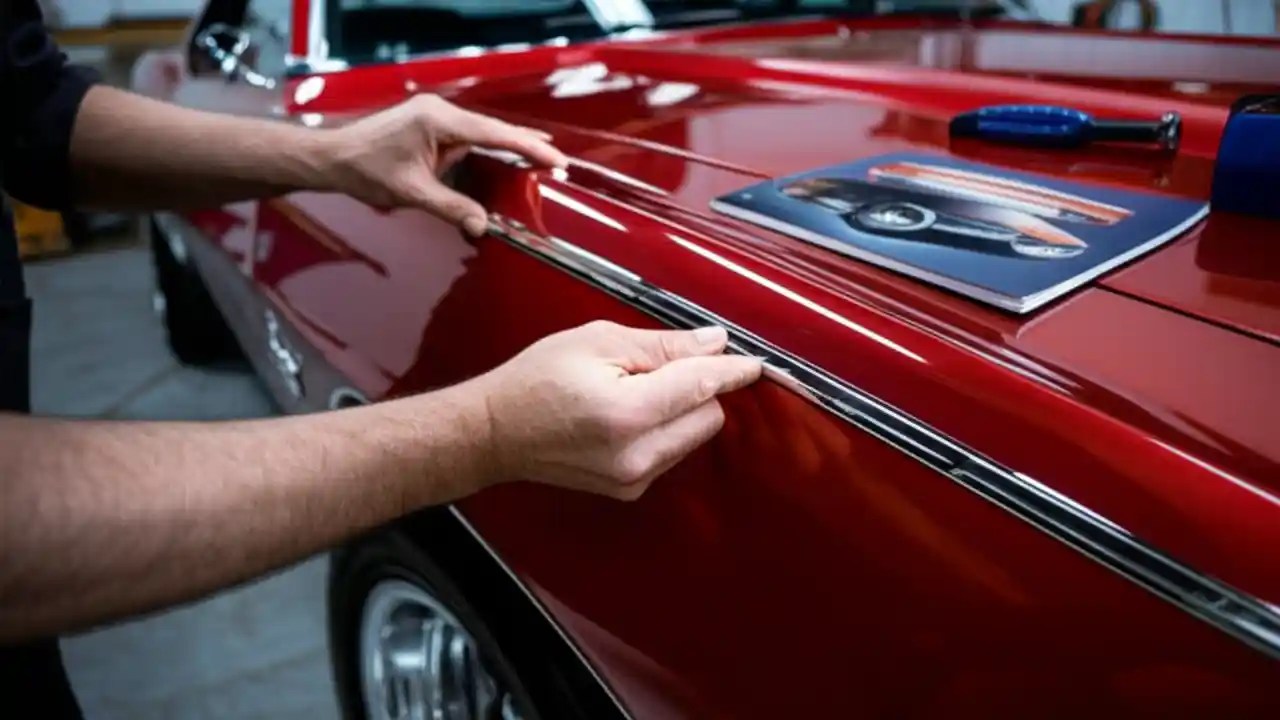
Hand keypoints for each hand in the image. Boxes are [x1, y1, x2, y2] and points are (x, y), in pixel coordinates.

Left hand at [319, 94, 566, 236]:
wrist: (333, 158)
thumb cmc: (364, 169)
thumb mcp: (411, 193)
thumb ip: (451, 208)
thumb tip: (481, 224)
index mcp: (438, 121)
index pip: (494, 134)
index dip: (528, 148)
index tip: (554, 159)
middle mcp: (440, 112)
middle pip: (494, 130)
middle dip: (526, 146)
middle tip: (557, 162)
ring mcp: (435, 116)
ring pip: (483, 132)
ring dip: (509, 147)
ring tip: (541, 159)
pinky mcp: (431, 125)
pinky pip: (469, 136)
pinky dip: (490, 148)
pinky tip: (506, 156)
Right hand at [478, 321, 763, 500]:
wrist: (494, 433)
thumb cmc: (536, 381)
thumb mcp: (599, 342)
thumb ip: (663, 345)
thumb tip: (713, 343)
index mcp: (628, 413)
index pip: (702, 387)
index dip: (732, 370)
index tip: (752, 362)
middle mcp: (637, 455)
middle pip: (708, 416)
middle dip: (696, 387)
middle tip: (655, 366)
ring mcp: (633, 479)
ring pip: (693, 436)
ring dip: (680, 410)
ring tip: (631, 392)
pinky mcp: (630, 490)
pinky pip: (671, 452)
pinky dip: (664, 430)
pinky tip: (626, 416)